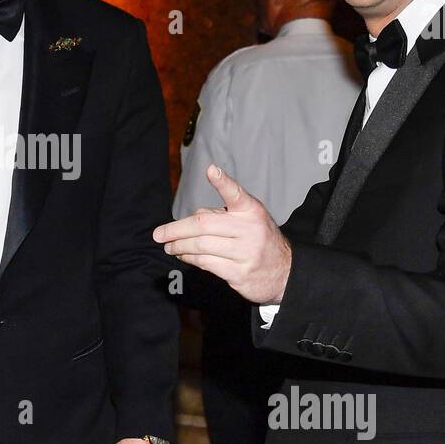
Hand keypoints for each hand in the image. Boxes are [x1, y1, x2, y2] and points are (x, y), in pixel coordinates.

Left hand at [152, 163, 290, 303]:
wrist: (285, 272)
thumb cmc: (259, 240)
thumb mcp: (248, 221)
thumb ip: (222, 215)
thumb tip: (190, 219)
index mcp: (252, 211)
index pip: (236, 194)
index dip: (223, 181)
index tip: (211, 170)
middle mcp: (250, 230)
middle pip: (204, 224)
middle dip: (176, 229)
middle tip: (159, 234)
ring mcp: (246, 253)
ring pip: (201, 246)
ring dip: (179, 246)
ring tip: (169, 246)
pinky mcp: (239, 273)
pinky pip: (206, 263)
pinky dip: (190, 259)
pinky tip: (184, 256)